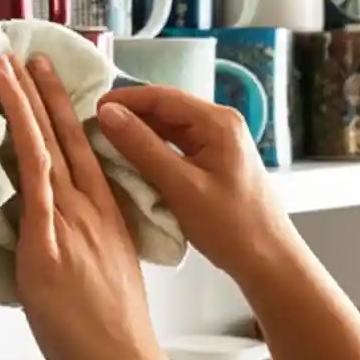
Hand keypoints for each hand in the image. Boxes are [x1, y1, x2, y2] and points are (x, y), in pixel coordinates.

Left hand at [0, 55, 166, 359]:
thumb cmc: (110, 328)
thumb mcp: (103, 267)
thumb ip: (79, 237)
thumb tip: (52, 226)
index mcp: (107, 211)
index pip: (84, 147)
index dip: (64, 111)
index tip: (50, 82)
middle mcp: (92, 207)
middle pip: (65, 135)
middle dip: (41, 91)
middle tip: (25, 55)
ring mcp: (71, 221)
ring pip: (45, 145)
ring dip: (22, 103)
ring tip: (6, 69)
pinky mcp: (49, 241)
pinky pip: (33, 179)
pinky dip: (22, 140)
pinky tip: (11, 112)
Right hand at [95, 85, 301, 283]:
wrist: (269, 262)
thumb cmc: (230, 226)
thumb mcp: (180, 186)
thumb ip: (142, 147)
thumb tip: (107, 113)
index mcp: (218, 122)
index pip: (162, 97)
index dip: (124, 99)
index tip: (90, 109)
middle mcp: (220, 123)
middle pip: (165, 109)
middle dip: (128, 115)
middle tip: (91, 126)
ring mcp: (218, 142)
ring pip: (169, 127)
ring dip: (138, 132)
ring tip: (103, 140)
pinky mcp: (214, 160)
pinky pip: (176, 145)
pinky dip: (151, 148)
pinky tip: (130, 157)